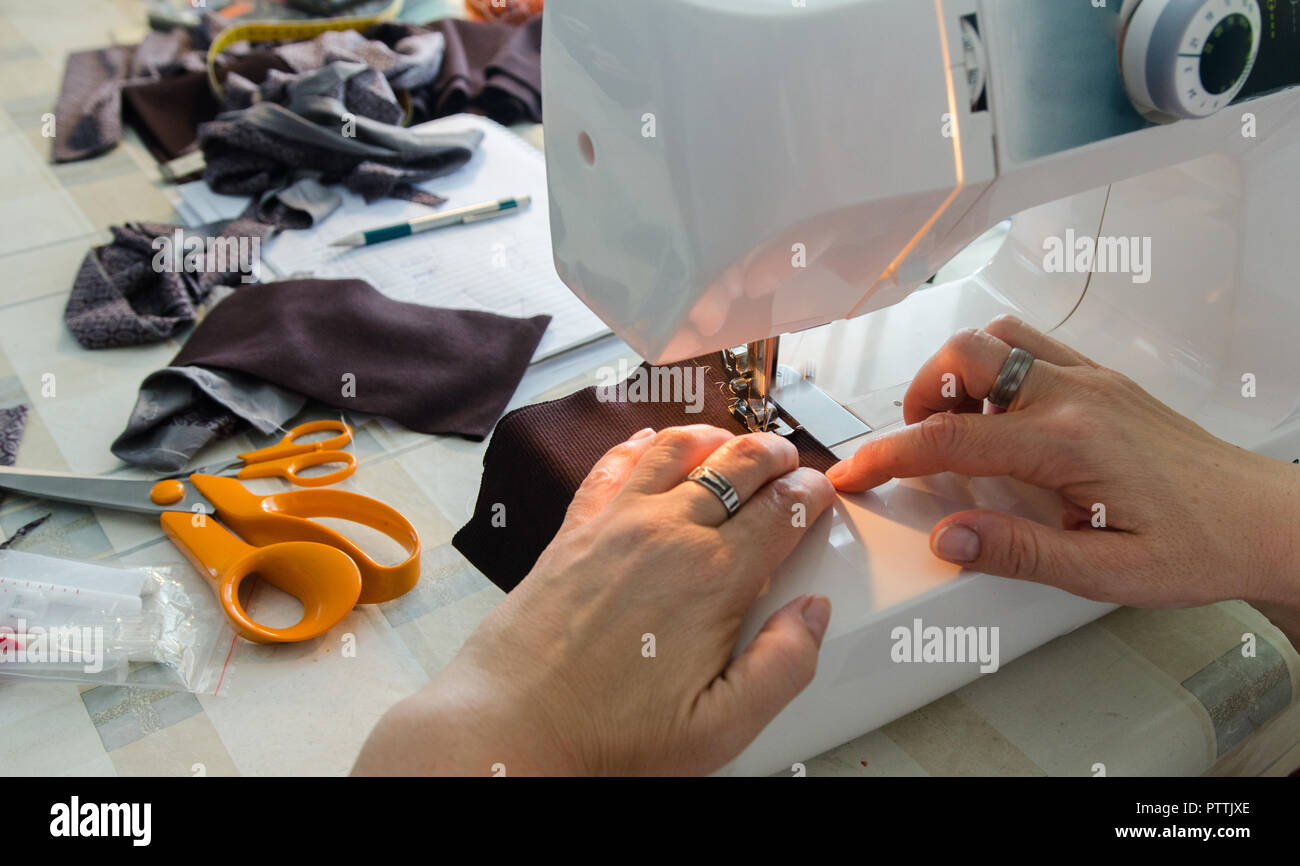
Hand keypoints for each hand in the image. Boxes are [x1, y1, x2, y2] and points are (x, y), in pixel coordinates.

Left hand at [354, 425, 835, 775]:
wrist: (515, 722)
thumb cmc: (611, 734)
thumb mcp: (721, 726)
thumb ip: (783, 667)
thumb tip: (814, 615)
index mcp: (714, 577)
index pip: (781, 510)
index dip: (811, 493)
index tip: (820, 493)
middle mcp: (667, 533)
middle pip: (737, 464)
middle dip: (774, 453)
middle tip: (789, 461)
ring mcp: (617, 522)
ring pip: (677, 448)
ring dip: (714, 437)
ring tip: (732, 443)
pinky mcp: (576, 527)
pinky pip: (615, 463)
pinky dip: (641, 444)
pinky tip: (650, 443)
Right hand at [827, 316, 1299, 642]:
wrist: (1268, 520)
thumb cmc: (1199, 546)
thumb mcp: (1105, 572)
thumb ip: (1019, 551)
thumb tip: (948, 536)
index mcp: (1069, 443)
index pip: (951, 436)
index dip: (887, 456)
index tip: (852, 472)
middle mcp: (1076, 395)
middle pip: (965, 355)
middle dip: (919, 395)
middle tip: (917, 446)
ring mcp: (1092, 379)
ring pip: (997, 336)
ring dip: (958, 372)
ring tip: (959, 426)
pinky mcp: (1104, 379)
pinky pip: (1033, 344)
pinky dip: (996, 367)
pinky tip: (1004, 415)